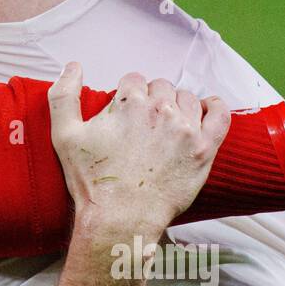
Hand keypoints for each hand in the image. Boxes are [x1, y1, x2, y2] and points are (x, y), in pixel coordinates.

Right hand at [48, 64, 230, 233]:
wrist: (120, 219)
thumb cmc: (91, 182)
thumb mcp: (65, 138)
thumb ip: (63, 97)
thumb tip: (72, 66)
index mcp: (128, 102)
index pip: (133, 80)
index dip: (126, 95)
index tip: (123, 114)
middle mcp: (160, 109)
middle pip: (161, 87)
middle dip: (151, 100)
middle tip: (141, 126)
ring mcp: (185, 128)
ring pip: (187, 98)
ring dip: (177, 105)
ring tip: (166, 126)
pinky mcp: (204, 148)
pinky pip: (220, 114)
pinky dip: (214, 107)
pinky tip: (206, 110)